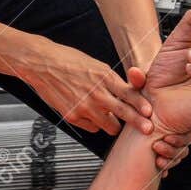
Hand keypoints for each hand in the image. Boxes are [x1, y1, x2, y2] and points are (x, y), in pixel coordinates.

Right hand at [19, 38, 155, 137]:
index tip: (149, 112)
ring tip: (112, 119)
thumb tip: (126, 92)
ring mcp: (84, 106)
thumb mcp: (95, 65)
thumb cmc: (66, 60)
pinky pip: (92, 128)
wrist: (41, 63)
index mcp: (104, 76)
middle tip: (147, 129)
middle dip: (138, 123)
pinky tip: (91, 115)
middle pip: (124, 114)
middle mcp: (96, 93)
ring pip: (109, 126)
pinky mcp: (72, 116)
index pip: (130, 95)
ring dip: (113, 124)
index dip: (141, 105)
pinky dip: (94, 124)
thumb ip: (111, 80)